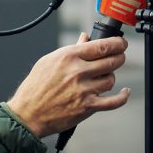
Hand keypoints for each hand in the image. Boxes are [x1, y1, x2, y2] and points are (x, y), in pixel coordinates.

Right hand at [7, 35, 129, 138]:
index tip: (121, 43)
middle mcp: (78, 72)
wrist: (27, 114)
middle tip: (119, 56)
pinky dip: (122, 97)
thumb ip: (71, 49)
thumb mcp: (49, 61)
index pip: (102, 46)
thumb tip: (85, 38)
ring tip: (104, 77)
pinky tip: (125, 92)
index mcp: (69, 57)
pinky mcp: (87, 107)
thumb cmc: (35, 88)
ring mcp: (83, 90)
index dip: (117, 43)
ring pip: (110, 79)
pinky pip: (113, 101)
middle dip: (119, 57)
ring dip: (111, 77)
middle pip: (111, 61)